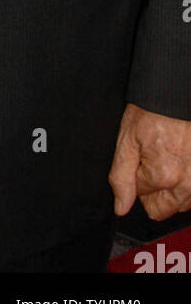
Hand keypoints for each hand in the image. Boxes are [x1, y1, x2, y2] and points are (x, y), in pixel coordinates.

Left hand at [109, 103, 190, 218]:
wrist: (176, 93)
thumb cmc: (153, 110)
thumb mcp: (127, 139)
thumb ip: (121, 176)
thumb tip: (120, 207)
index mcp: (163, 175)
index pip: (139, 196)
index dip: (135, 178)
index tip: (139, 158)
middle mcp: (187, 184)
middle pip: (162, 209)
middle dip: (152, 191)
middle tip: (152, 161)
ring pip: (181, 204)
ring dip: (172, 189)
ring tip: (168, 158)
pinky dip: (187, 182)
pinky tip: (181, 161)